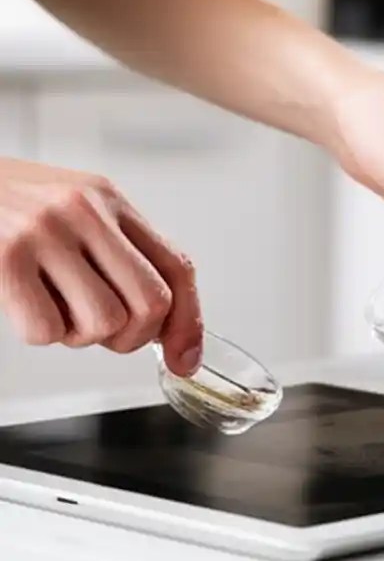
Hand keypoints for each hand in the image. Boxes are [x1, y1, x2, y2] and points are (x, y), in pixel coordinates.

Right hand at [0, 158, 202, 374]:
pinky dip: (40, 333)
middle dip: (133, 337)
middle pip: (152, 303)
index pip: (177, 267)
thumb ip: (120, 255)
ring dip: (80, 336)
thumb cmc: (6, 207)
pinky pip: (48, 329)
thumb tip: (168, 326)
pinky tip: (25, 305)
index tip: (185, 360)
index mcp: (108, 200)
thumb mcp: (73, 212)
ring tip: (55, 310)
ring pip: (105, 321)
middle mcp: (84, 210)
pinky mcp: (6, 258)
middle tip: (103, 332)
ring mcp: (46, 232)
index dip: (189, 323)